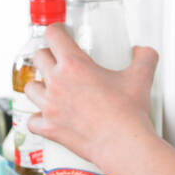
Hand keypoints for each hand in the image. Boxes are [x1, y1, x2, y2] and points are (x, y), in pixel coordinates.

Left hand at [23, 23, 158, 167]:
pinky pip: (31, 120)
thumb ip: (143, 57)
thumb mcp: (141, 76)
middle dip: (48, 55)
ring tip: (50, 87)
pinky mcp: (49, 127)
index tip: (60, 33)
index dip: (56, 30)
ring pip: (30, 87)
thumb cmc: (128, 113)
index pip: (52, 35)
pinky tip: (46, 117)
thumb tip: (141, 51)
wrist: (122, 144)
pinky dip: (37, 118)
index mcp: (74, 65)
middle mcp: (57, 83)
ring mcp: (50, 106)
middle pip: (39, 58)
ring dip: (39, 85)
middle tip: (58, 60)